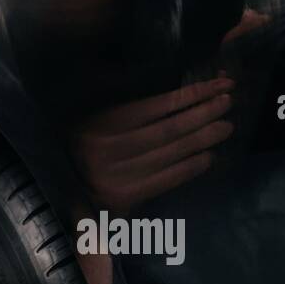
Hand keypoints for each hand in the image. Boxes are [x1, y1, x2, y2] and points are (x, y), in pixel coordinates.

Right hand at [70, 76, 234, 213]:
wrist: (56, 188)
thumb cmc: (78, 146)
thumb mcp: (89, 114)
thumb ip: (115, 96)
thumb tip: (170, 92)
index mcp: (99, 121)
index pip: (155, 105)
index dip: (190, 94)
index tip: (216, 86)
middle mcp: (107, 147)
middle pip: (168, 128)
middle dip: (203, 113)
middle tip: (228, 102)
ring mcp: (116, 174)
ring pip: (170, 152)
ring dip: (203, 138)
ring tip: (226, 126)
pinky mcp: (124, 197)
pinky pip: (166, 179)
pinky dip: (190, 168)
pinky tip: (208, 157)